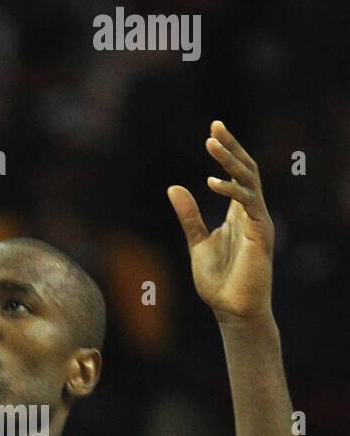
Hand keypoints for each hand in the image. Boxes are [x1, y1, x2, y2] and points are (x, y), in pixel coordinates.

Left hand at [167, 121, 274, 322]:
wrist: (231, 310)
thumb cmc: (218, 281)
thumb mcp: (196, 242)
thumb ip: (189, 216)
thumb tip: (174, 188)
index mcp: (238, 213)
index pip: (236, 174)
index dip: (227, 152)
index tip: (213, 130)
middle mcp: (252, 213)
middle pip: (247, 170)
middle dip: (232, 147)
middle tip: (215, 125)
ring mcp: (259, 222)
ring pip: (250, 181)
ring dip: (231, 161)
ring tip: (212, 143)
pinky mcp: (261, 234)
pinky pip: (249, 204)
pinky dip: (231, 190)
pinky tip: (211, 181)